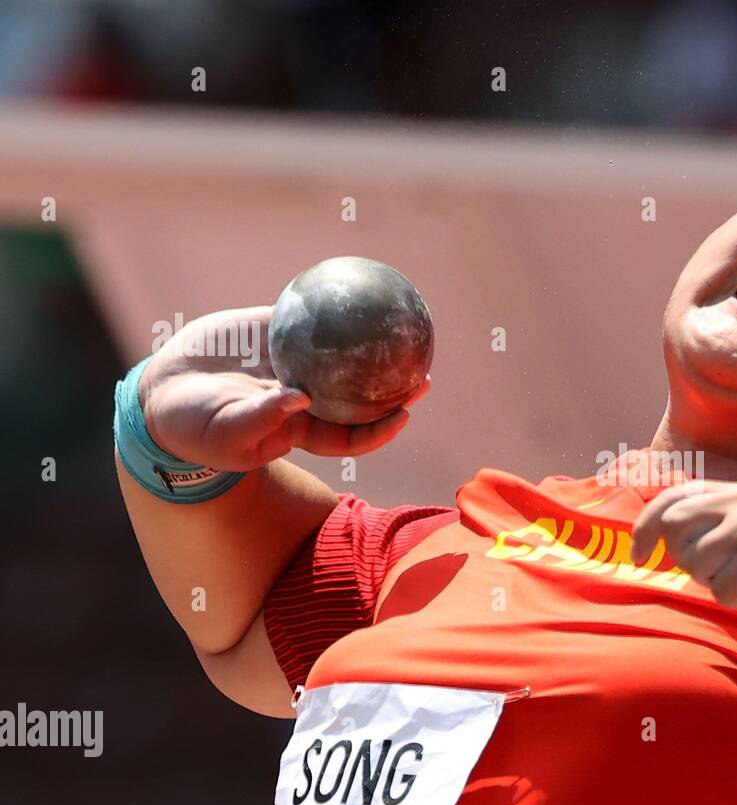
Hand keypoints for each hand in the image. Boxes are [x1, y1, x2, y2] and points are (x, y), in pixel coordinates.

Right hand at [138, 306, 430, 470]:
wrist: (164, 395)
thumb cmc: (195, 427)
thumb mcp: (228, 431)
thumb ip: (264, 419)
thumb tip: (303, 400)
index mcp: (301, 429)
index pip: (352, 434)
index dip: (381, 428)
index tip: (405, 414)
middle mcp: (306, 398)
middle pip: (360, 397)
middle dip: (395, 390)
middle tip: (424, 374)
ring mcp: (293, 366)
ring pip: (341, 356)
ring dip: (371, 344)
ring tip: (402, 326)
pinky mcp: (274, 336)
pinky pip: (308, 320)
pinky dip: (328, 308)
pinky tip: (350, 289)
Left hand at [630, 479, 736, 631]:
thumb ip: (714, 525)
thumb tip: (658, 534)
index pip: (671, 499)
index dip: (645, 527)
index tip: (637, 555)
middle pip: (674, 528)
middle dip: (684, 559)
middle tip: (716, 574)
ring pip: (695, 564)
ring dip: (718, 584)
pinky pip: (722, 591)